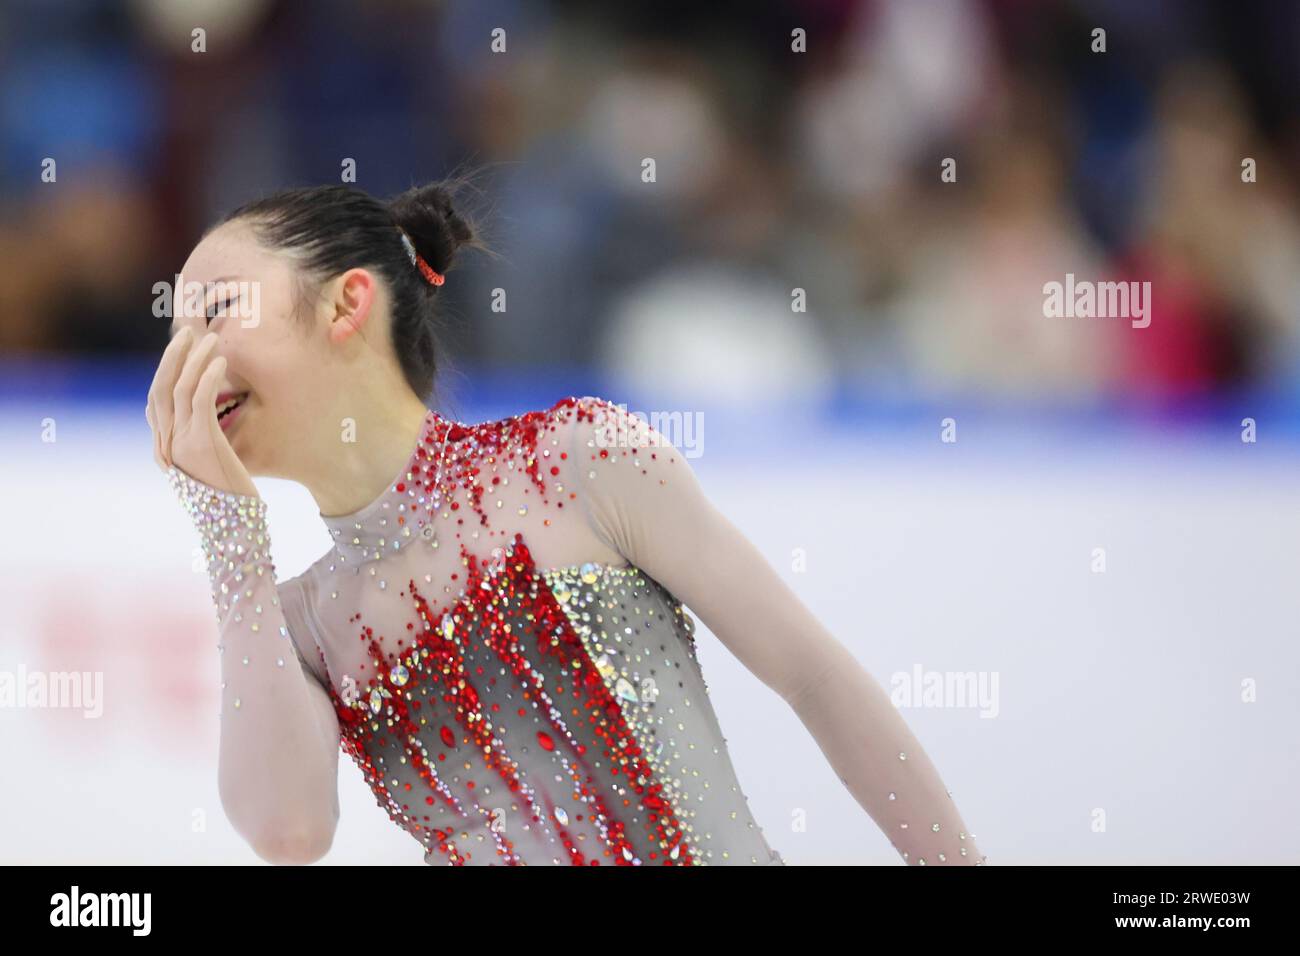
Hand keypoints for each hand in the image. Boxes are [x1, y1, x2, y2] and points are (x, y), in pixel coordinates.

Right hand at [146, 327, 257, 497]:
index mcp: (167, 446)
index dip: (166, 370)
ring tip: (211, 339)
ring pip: (180, 389)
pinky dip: (207, 376)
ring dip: (194, 359)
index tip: (181, 347)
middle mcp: (168, 443)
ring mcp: (182, 443)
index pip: (157, 399)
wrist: (237, 527)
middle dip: (173, 356)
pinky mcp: (202, 444)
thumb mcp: (211, 464)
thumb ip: (200, 439)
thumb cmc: (231, 495)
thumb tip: (203, 416)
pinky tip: (220, 362)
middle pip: (161, 388)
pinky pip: (200, 401)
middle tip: (188, 331)